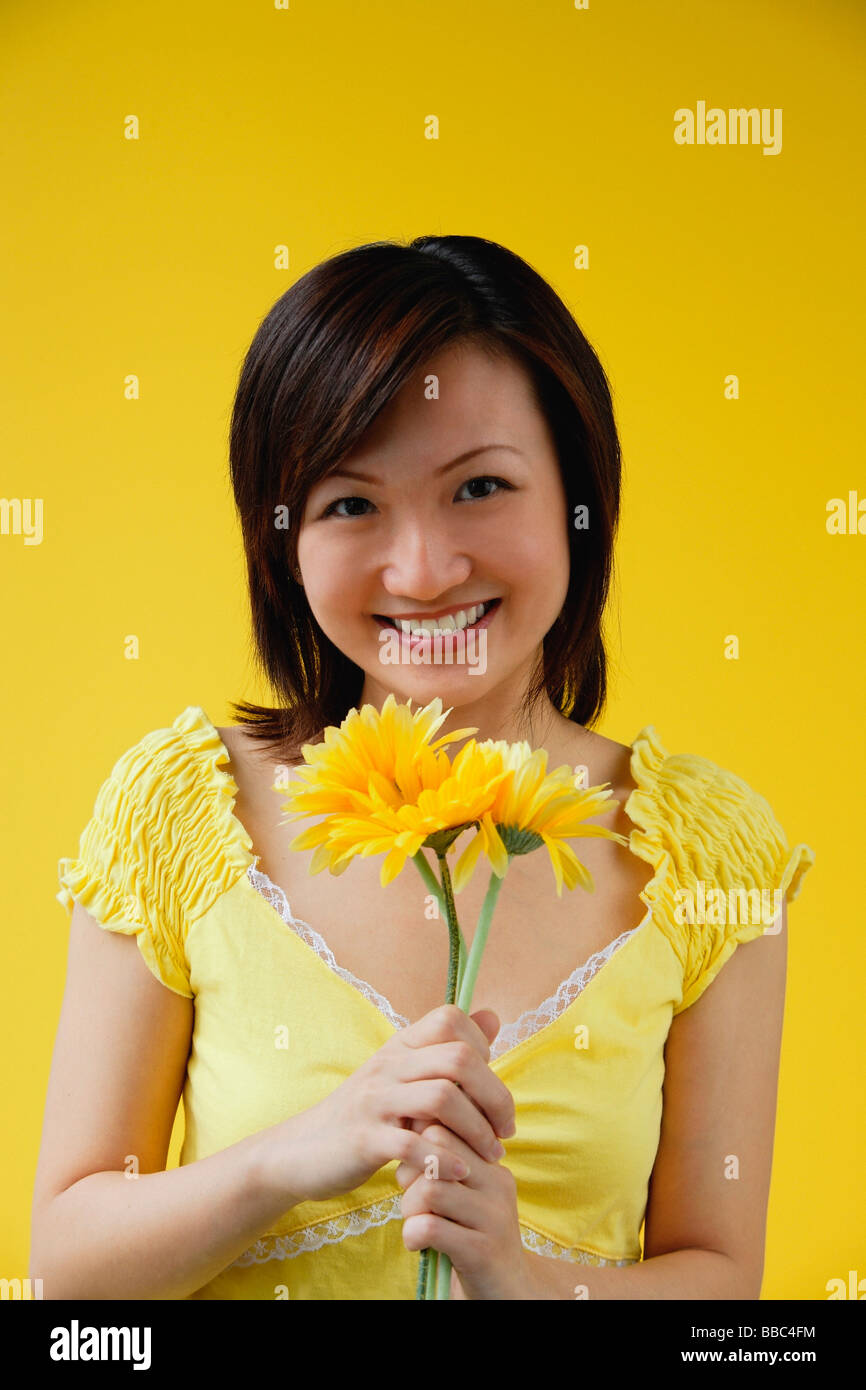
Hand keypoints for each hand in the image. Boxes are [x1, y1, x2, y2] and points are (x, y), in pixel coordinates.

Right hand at [255, 1005, 515, 1206]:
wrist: (300, 1150)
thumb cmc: (364, 1114)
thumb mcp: (402, 1074)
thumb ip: (446, 1050)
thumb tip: (492, 1016)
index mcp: (400, 1046)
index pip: (451, 1020)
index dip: (482, 1047)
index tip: (490, 1086)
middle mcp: (389, 1065)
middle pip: (458, 1059)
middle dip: (495, 1095)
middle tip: (506, 1129)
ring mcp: (375, 1101)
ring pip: (441, 1098)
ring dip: (476, 1130)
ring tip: (490, 1155)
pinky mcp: (363, 1139)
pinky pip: (412, 1143)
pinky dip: (443, 1159)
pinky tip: (458, 1172)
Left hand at [397, 1109, 536, 1300]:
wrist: (507, 1290)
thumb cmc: (472, 1235)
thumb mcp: (466, 1194)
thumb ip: (444, 1162)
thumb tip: (408, 1124)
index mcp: (493, 1164)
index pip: (443, 1126)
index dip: (416, 1146)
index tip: (414, 1171)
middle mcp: (498, 1184)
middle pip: (434, 1150)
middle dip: (409, 1173)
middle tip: (410, 1196)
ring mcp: (493, 1217)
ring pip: (430, 1189)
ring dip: (409, 1208)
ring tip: (414, 1221)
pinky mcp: (482, 1250)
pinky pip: (430, 1227)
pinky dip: (412, 1235)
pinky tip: (417, 1243)